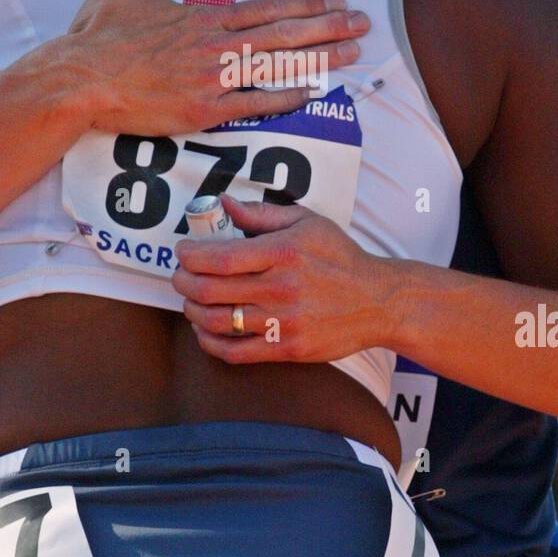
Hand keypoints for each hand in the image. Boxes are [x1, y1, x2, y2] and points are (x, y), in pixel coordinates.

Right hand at [65, 0, 369, 133]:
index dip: (306, 4)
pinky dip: (286, 96)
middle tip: (364, 24)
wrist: (78, 79)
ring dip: (320, 57)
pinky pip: (255, 103)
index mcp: (200, 16)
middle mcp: (214, 44)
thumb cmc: (95, 36)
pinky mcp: (203, 110)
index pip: (266, 7)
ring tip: (353, 52)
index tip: (336, 1)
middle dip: (329, 27)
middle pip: (284, 33)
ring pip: (278, 64)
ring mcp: (212, 78)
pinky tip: (314, 90)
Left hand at [172, 194, 393, 363]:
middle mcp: (281, 288)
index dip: (190, 256)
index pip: (219, 257)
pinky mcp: (287, 349)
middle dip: (183, 282)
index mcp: (283, 253)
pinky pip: (235, 352)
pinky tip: (205, 330)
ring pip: (217, 322)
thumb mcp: (307, 222)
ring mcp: (283, 322)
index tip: (182, 252)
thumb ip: (262, 213)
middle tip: (179, 276)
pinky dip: (210, 343)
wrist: (377, 301)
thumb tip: (224, 204)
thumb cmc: (340, 258)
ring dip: (192, 310)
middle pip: (210, 290)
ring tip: (191, 300)